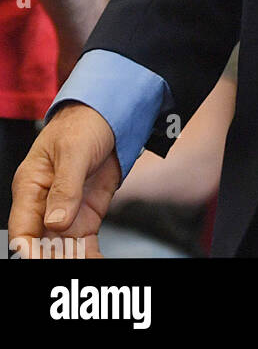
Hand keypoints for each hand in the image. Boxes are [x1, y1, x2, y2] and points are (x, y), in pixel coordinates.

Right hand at [8, 103, 120, 258]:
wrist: (110, 116)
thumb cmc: (83, 124)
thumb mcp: (73, 150)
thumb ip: (66, 186)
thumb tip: (55, 221)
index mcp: (30, 186)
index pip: (22, 228)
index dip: (28, 248)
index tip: (40, 259)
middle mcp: (44, 205)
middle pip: (41, 244)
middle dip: (51, 259)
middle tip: (69, 263)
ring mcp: (66, 212)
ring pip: (62, 249)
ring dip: (71, 260)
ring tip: (85, 266)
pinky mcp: (86, 216)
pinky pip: (85, 244)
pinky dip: (90, 257)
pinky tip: (96, 263)